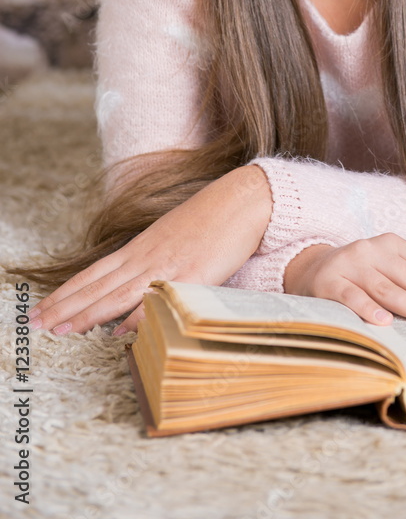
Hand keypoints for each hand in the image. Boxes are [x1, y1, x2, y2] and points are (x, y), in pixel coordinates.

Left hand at [27, 164, 272, 336]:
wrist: (245, 199)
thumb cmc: (213, 218)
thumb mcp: (174, 236)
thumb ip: (152, 260)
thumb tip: (133, 285)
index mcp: (142, 246)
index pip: (95, 272)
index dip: (67, 291)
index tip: (42, 307)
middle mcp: (147, 256)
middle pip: (98, 285)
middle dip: (65, 305)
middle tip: (35, 323)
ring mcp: (168, 265)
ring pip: (118, 294)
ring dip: (86, 313)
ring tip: (59, 329)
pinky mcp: (193, 275)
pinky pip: (157, 299)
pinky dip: (135, 317)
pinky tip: (116, 331)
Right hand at [283, 233, 405, 325]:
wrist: (308, 270)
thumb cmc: (360, 276)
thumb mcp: (388, 270)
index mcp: (395, 244)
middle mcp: (374, 249)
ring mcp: (351, 264)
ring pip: (388, 288)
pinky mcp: (329, 282)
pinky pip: (352, 297)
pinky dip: (368, 309)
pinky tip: (385, 323)